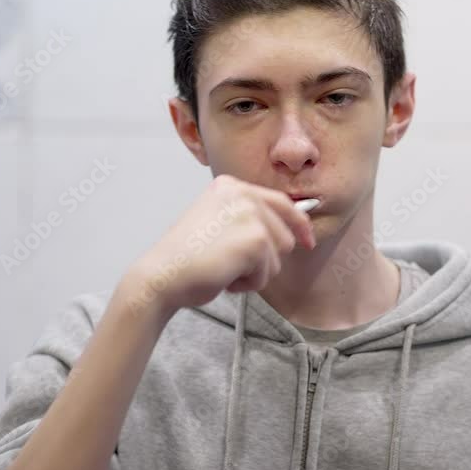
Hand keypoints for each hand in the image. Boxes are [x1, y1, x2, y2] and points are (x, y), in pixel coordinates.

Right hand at [129, 174, 316, 311]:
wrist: (163, 274)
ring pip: (278, 255)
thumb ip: (247, 219)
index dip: (299, 224)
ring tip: (224, 267)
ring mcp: (251, 215)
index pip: (281, 202)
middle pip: (285, 233)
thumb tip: (291, 233)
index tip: (308, 239)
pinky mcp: (256, 240)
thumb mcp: (217, 223)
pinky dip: (248, 283)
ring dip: (255, 272)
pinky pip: (267, 272)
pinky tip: (224, 276)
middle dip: (264, 257)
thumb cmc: (185, 257)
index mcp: (231, 186)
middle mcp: (243, 194)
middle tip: (230, 262)